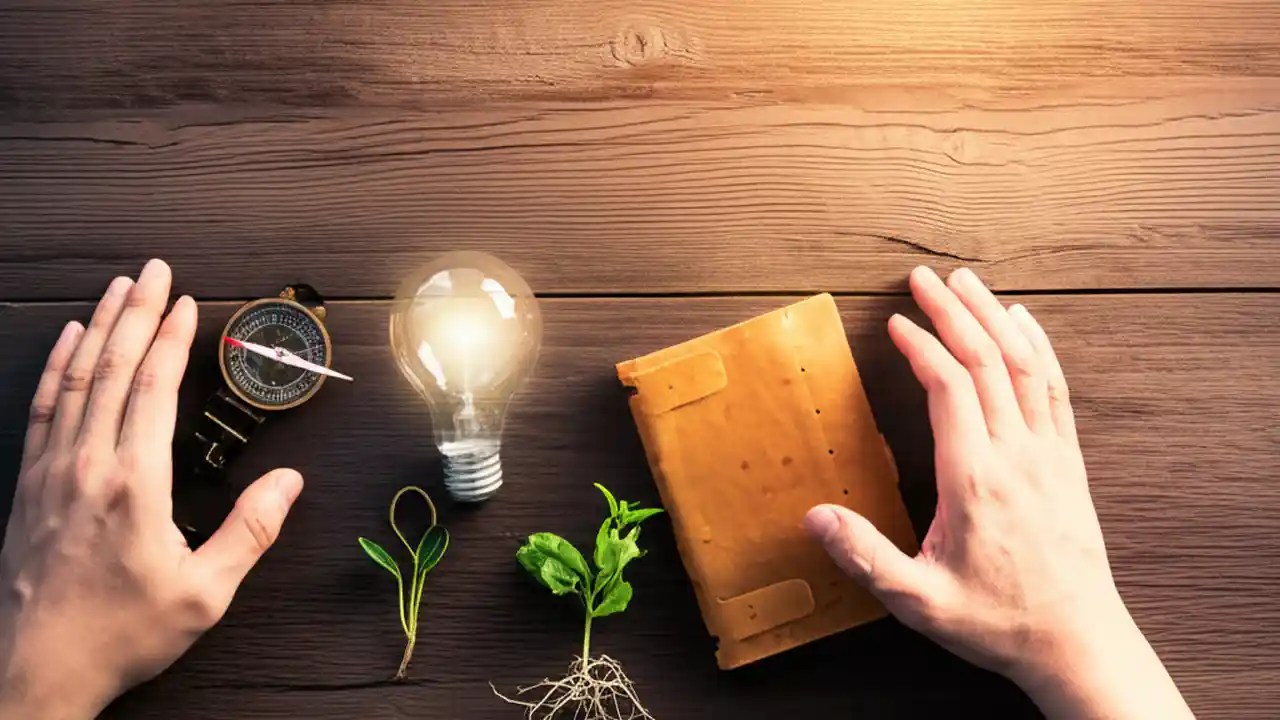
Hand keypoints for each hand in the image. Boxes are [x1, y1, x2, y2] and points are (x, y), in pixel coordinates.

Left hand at [0, 260, 303, 719]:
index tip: (186, 302)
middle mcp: (87, 465)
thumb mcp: (204, 593)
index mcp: (134, 485)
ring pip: (75, 379)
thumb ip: (249, 532)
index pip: (152, 389)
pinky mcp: (30, 485)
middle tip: (154, 270)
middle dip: (137, 312)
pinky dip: (56, 367)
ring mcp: (51, 471)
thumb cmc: (122, 634)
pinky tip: (66, 341)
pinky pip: (43, 408)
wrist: (38, 670)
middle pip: (113, 369)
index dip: (170, 339)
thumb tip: (290, 482)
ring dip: (98, 327)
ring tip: (117, 287)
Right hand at [804, 266, 1191, 718]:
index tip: (896, 322)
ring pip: (1025, 364)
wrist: (1078, 642)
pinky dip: (1038, 346)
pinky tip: (1023, 322)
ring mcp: (1049, 455)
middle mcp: (1017, 457)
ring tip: (966, 280)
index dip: (922, 347)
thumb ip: (866, 557)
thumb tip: (815, 517)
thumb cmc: (997, 622)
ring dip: (993, 316)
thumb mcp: (919, 602)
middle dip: (952, 311)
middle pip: (987, 361)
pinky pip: (1055, 388)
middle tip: (922, 277)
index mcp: (976, 482)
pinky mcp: (1068, 461)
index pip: (950, 390)